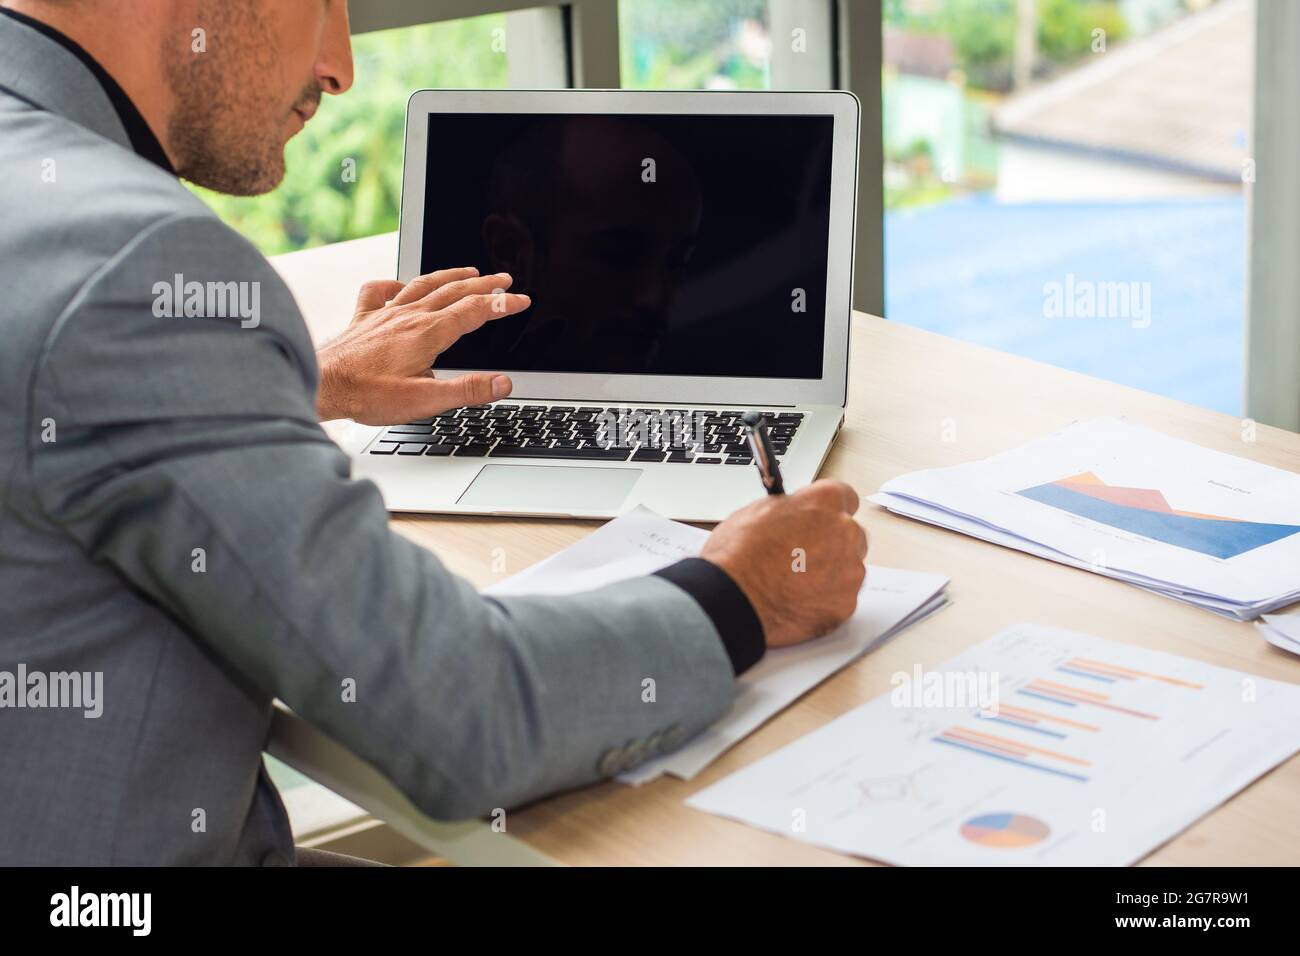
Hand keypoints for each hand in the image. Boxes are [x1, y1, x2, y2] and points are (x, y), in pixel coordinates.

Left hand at [315, 267, 530, 423]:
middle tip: (504, 279)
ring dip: (449, 276)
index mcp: (428, 333)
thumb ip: (468, 391)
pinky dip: (392, 284)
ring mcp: (385, 314)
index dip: (502, 304)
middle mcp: (409, 316)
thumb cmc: (368, 394)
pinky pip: (378, 291)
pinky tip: (399, 286)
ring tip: (468, 271)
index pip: (474, 311)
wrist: (322, 385)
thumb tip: (503, 383)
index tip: (522, 300)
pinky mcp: (363, 319)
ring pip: (423, 284)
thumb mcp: (426, 401)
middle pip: (454, 291)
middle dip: (484, 284)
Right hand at [701, 480, 867, 646]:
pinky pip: (841, 598)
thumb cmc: (738, 555)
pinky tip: (798, 600)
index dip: (828, 511)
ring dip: (830, 573)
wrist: (732, 597)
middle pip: (851, 535)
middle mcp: (846, 532)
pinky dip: (824, 600)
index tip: (820, 520)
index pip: (845, 497)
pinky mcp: (846, 603)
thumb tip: (794, 514)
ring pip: (848, 569)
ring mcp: (850, 570)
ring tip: (795, 582)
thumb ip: (790, 509)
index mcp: (825, 502)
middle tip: (802, 555)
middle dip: (832, 543)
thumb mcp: (757, 510)